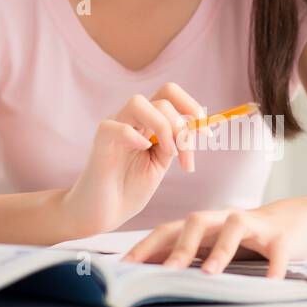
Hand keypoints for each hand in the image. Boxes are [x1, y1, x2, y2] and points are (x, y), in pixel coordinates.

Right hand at [61, 83, 204, 235]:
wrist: (101, 213)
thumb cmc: (128, 189)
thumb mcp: (159, 164)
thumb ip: (173, 144)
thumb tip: (194, 128)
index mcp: (146, 121)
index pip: (170, 94)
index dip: (192, 106)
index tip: (207, 135)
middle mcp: (130, 119)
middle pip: (163, 96)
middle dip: (183, 126)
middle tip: (186, 158)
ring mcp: (114, 127)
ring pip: (139, 102)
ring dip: (163, 127)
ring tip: (168, 154)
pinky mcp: (100, 142)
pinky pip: (116, 127)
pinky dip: (134, 136)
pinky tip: (143, 150)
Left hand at [122, 197, 306, 278]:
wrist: (296, 219)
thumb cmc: (245, 236)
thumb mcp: (214, 244)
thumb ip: (187, 254)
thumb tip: (150, 273)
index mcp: (204, 223)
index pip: (168, 230)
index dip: (146, 246)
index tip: (125, 266)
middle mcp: (223, 218)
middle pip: (196, 221)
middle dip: (179, 247)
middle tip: (165, 272)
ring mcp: (253, 225)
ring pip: (233, 227)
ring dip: (220, 251)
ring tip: (209, 273)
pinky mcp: (281, 237)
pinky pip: (277, 251)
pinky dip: (273, 267)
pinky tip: (270, 283)